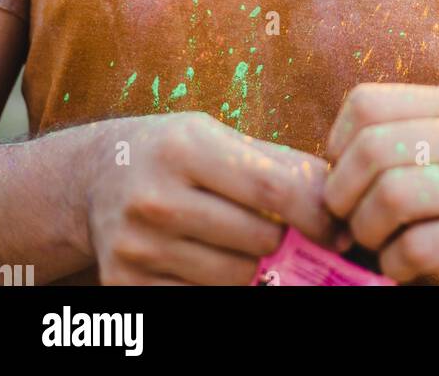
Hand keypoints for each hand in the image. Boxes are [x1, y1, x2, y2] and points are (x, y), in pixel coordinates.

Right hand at [86, 112, 343, 284]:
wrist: (99, 174)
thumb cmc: (178, 153)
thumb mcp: (222, 138)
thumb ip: (282, 165)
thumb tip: (339, 200)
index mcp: (185, 147)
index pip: (271, 187)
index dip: (315, 214)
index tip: (338, 230)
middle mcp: (155, 197)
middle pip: (257, 239)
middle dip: (281, 239)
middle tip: (276, 231)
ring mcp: (136, 246)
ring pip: (234, 277)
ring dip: (252, 266)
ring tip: (239, 242)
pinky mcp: (125, 284)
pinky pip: (200, 300)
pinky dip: (217, 287)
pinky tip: (207, 259)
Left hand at [323, 84, 438, 284]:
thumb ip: (399, 146)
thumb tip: (323, 168)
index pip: (366, 102)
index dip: (337, 147)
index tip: (345, 183)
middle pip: (372, 149)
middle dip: (343, 197)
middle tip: (348, 225)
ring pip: (391, 196)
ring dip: (368, 234)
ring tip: (378, 247)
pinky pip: (419, 246)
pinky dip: (395, 266)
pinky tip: (405, 268)